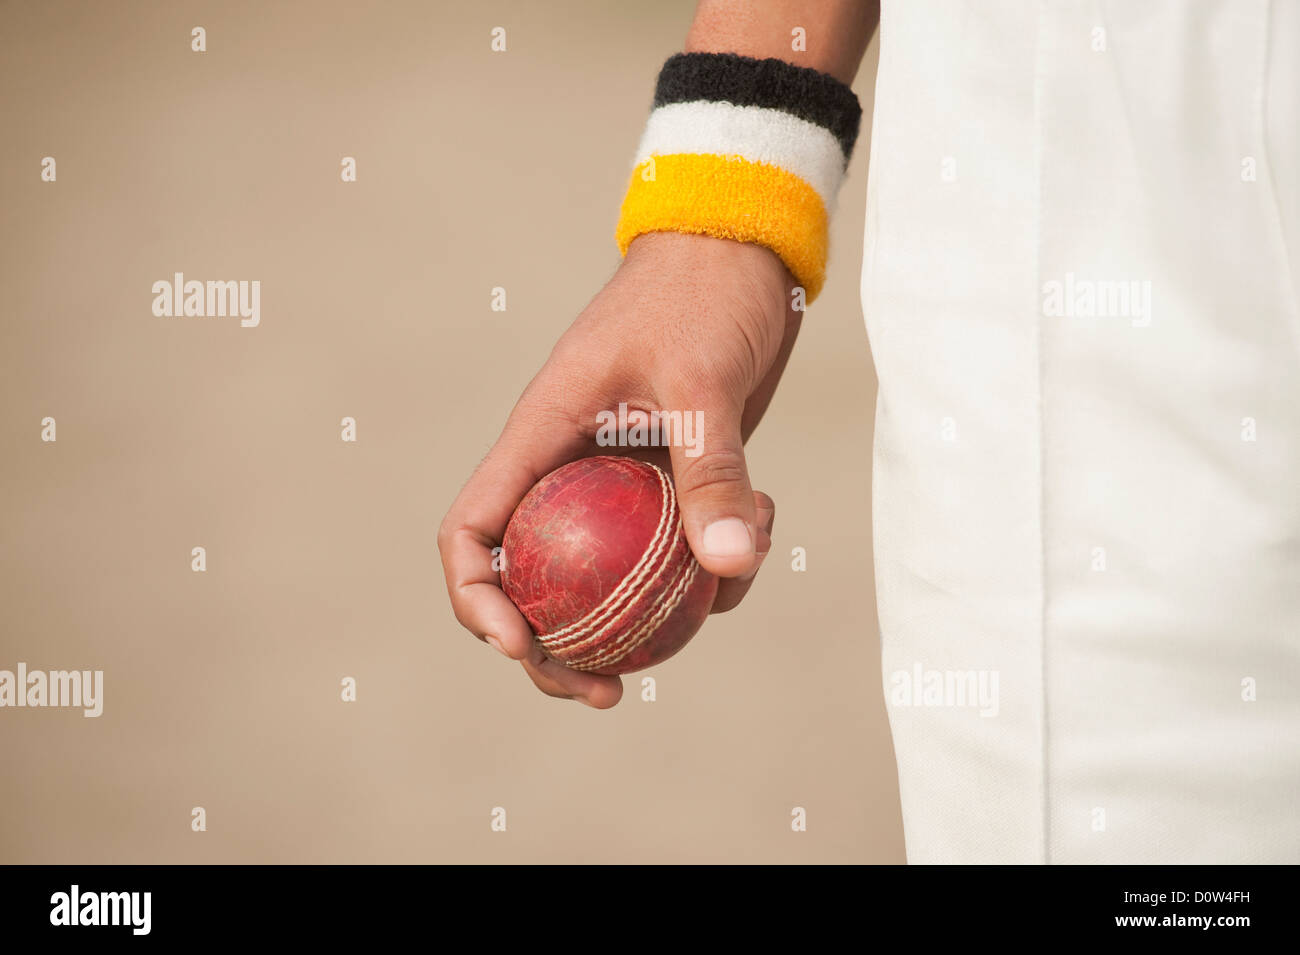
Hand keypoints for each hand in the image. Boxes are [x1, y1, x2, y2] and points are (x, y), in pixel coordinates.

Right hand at [438, 231, 799, 706]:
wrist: (744, 251)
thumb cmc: (703, 292)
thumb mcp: (703, 379)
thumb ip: (710, 469)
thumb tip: (727, 566)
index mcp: (541, 437)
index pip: (474, 529)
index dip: (479, 598)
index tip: (521, 646)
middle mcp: (568, 467)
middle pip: (535, 580)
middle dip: (559, 649)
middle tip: (608, 692)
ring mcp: (620, 480)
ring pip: (612, 578)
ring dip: (657, 611)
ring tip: (724, 592)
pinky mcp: (671, 480)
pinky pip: (676, 549)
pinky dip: (714, 562)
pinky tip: (762, 527)